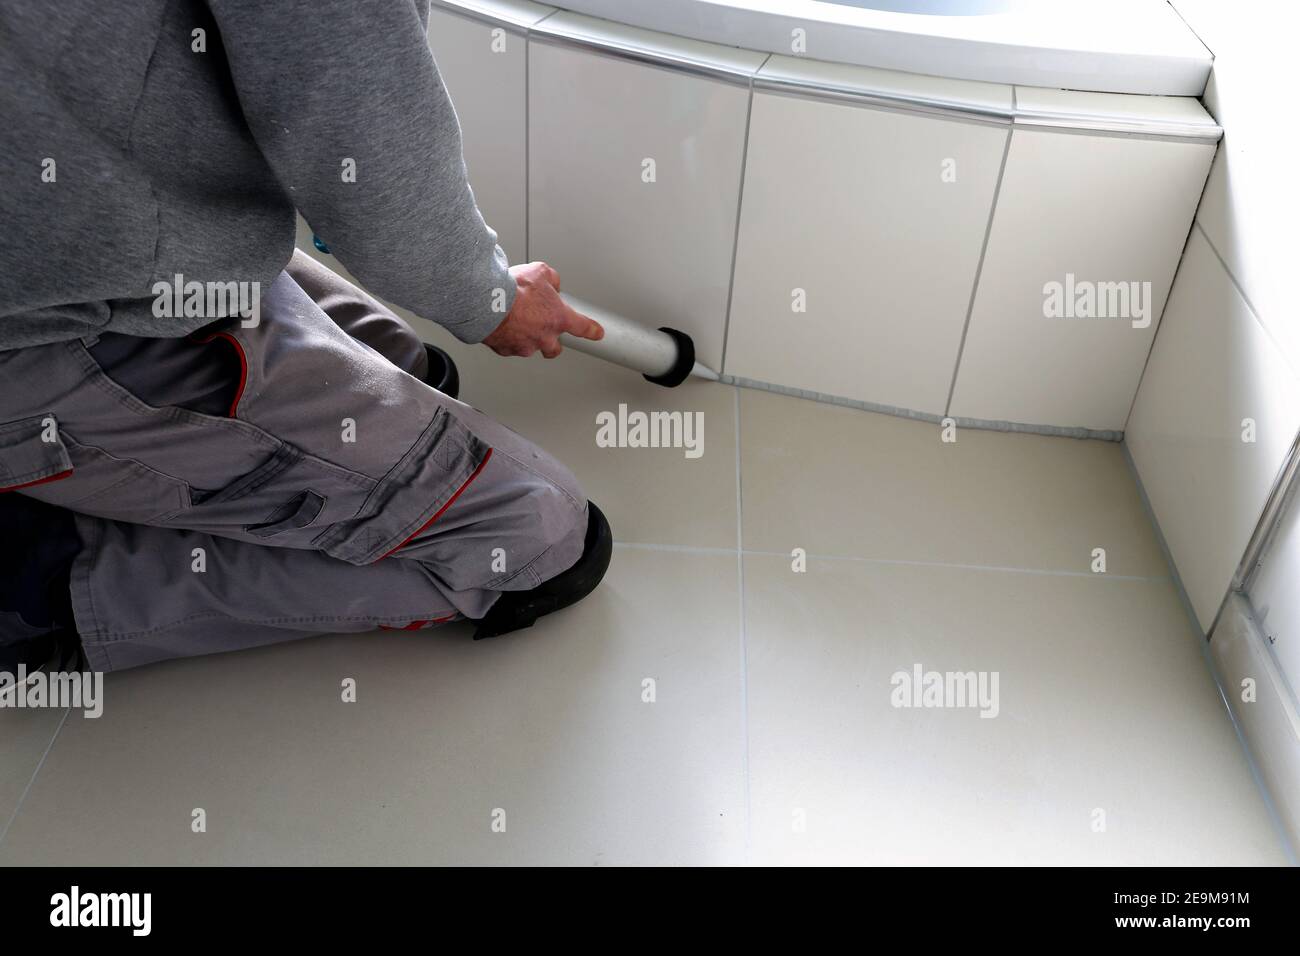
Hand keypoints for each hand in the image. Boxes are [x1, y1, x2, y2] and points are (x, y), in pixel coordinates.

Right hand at [482, 262, 602, 357]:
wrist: (487, 302)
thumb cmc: (513, 289)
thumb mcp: (540, 272)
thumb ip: (551, 279)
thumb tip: (553, 284)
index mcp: (558, 318)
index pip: (582, 327)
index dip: (591, 330)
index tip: (596, 333)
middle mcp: (544, 337)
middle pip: (555, 349)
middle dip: (552, 342)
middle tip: (544, 330)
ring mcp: (526, 346)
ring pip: (531, 347)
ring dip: (527, 337)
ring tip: (516, 320)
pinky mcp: (507, 350)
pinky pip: (511, 346)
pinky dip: (508, 337)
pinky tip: (502, 324)